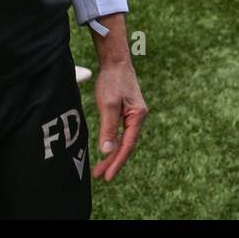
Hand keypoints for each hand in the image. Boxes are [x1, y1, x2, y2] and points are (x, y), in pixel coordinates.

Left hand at [90, 56, 147, 182]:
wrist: (115, 61)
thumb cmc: (113, 81)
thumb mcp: (108, 105)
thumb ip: (109, 128)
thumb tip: (107, 151)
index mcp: (138, 116)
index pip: (128, 145)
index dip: (117, 162)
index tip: (107, 176)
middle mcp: (139, 117)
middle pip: (126, 145)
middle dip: (113, 161)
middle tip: (99, 175)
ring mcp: (133, 115)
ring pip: (123, 139)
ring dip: (112, 154)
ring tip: (100, 168)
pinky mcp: (126, 112)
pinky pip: (121, 132)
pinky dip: (113, 142)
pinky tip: (107, 149)